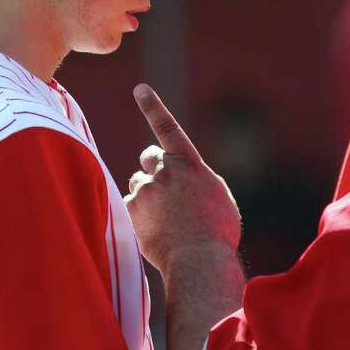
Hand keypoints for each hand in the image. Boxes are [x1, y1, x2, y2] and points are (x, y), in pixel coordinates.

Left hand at [125, 84, 240, 272]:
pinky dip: (140, 217)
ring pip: (139, 185)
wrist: (200, 260)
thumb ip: (197, 180)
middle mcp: (166, 170)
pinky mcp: (133, 208)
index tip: (140, 89)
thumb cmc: (217, 232)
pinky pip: (131, 207)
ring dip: (147, 195)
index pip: (168, 128)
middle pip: (148, 159)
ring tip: (165, 220)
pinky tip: (155, 232)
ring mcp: (147, 188)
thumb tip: (184, 182)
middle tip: (162, 189)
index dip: (153, 107)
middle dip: (152, 168)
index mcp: (190, 164)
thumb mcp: (218, 197)